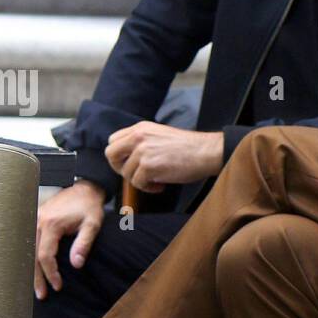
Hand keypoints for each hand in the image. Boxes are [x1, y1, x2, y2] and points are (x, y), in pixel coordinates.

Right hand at [35, 181, 105, 299]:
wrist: (85, 189)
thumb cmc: (90, 207)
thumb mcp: (93, 225)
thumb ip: (84, 244)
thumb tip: (76, 265)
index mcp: (52, 224)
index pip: (46, 256)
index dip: (51, 273)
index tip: (58, 286)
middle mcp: (38, 222)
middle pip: (33, 255)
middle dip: (37, 277)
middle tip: (42, 295)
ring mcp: (35, 219)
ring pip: (29, 250)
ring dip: (32, 269)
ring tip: (37, 287)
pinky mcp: (36, 219)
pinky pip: (30, 242)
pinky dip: (32, 257)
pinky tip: (35, 269)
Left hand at [105, 123, 224, 192]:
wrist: (206, 152)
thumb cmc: (188, 147)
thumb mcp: (160, 135)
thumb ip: (142, 142)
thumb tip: (129, 159)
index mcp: (140, 128)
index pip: (114, 140)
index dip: (119, 155)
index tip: (131, 163)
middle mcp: (138, 137)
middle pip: (111, 154)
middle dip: (120, 168)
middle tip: (135, 175)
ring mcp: (143, 151)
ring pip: (126, 173)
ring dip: (139, 181)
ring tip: (155, 181)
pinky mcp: (149, 166)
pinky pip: (138, 183)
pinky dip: (148, 188)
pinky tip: (161, 185)